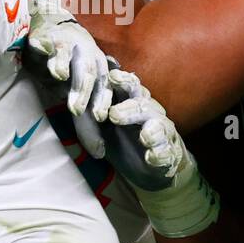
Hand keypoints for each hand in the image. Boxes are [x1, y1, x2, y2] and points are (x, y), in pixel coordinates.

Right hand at [26, 0, 113, 153]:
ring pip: (74, 60)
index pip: (104, 92)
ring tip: (61, 78)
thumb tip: (101, 155)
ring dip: (67, 68)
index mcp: (101, 75)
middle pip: (91, 76)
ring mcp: (73, 49)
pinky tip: (42, 51)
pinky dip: (48, 48)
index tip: (100, 120)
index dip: (102, 103)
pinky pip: (52, 44)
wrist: (53, 31)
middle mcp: (90, 60)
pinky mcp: (54, 39)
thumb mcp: (76, 97)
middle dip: (85, 91)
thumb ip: (86, 123)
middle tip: (77, 108)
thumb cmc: (67, 69)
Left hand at [102, 69, 217, 236]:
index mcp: (132, 102)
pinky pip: (166, 153)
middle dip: (130, 109)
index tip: (111, 76)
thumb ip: (93, 106)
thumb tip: (75, 84)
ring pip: (159, 127)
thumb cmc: (124, 137)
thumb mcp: (105, 122)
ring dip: (152, 131)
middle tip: (115, 115)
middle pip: (142, 106)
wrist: (151, 166)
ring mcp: (161, 133)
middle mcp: (150, 114)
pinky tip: (153, 157)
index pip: (129, 87)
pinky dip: (160, 155)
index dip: (123, 81)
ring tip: (145, 136)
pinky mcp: (168, 154)